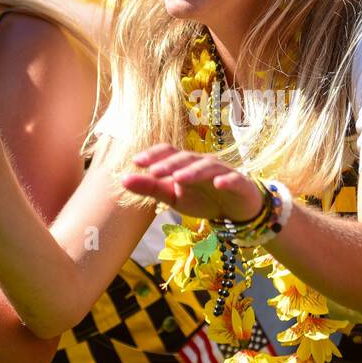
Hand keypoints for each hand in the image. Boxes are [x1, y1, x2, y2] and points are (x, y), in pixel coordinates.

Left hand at [122, 144, 264, 220]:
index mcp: (186, 163)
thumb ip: (150, 188)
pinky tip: (218, 184)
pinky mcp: (239, 183)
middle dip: (170, 164)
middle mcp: (203, 163)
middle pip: (186, 158)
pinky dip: (226, 181)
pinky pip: (233, 180)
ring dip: (192, 172)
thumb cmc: (203, 199)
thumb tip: (122, 179)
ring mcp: (223, 171)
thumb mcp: (173, 197)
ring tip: (178, 179)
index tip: (136, 161)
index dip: (154, 154)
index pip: (169, 152)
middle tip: (154, 172)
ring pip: (207, 167)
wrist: (236, 211)